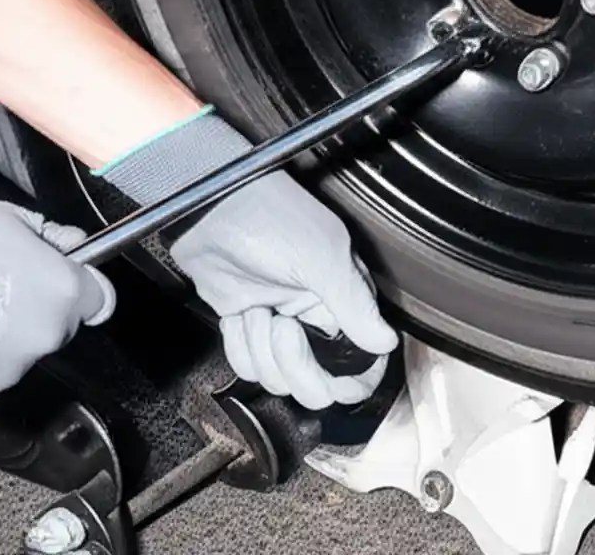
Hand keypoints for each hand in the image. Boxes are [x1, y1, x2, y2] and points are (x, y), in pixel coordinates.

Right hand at [0, 196, 114, 416]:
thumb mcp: (7, 218)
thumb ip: (51, 238)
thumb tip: (71, 246)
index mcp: (60, 294)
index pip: (99, 300)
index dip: (82, 288)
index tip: (68, 282)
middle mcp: (41, 338)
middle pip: (56, 328)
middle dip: (35, 310)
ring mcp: (6, 373)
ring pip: (17, 355)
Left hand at [98, 108, 398, 409]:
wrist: (208, 210)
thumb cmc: (269, 218)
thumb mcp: (321, 256)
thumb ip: (354, 304)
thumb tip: (386, 343)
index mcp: (344, 302)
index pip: (363, 363)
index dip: (350, 382)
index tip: (331, 378)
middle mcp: (315, 318)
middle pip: (317, 384)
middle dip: (295, 366)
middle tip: (282, 329)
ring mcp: (280, 325)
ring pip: (277, 377)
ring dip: (260, 348)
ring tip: (256, 310)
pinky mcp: (247, 326)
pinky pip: (247, 365)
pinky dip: (238, 345)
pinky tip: (237, 314)